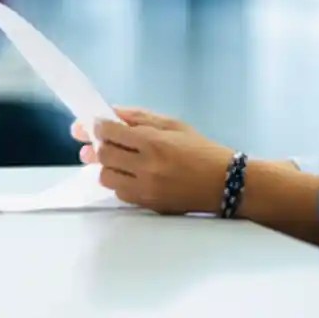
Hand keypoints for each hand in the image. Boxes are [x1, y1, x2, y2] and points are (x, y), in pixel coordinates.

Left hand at [73, 107, 234, 214]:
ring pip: (105, 176)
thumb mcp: (174, 125)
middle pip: (103, 154)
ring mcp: (144, 188)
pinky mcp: (146, 204)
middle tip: (99, 141)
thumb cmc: (201, 149)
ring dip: (106, 166)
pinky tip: (129, 174)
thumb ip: (140, 117)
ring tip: (116, 159)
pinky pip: (118, 192)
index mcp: (154, 141)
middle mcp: (146, 166)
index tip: (94, 124)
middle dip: (97, 145)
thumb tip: (110, 113)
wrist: (224, 183)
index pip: (109, 131)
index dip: (96, 126)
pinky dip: (118, 181)